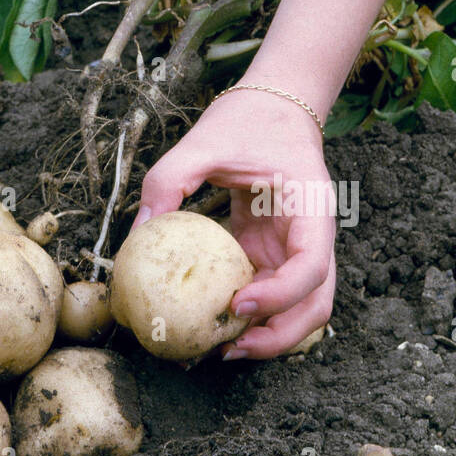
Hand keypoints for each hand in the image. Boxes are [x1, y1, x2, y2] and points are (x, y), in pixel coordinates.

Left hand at [133, 87, 335, 360]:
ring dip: (270, 336)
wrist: (273, 105)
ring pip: (301, 310)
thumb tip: (139, 234)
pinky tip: (216, 321)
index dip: (280, 294)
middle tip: (231, 349)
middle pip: (316, 305)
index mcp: (311, 207)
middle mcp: (314, 236)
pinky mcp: (276, 252)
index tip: (237, 302)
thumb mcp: (204, 142)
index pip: (312, 265)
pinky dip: (252, 316)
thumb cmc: (245, 120)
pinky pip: (272, 294)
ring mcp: (298, 249)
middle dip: (280, 337)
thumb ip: (170, 180)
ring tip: (223, 350)